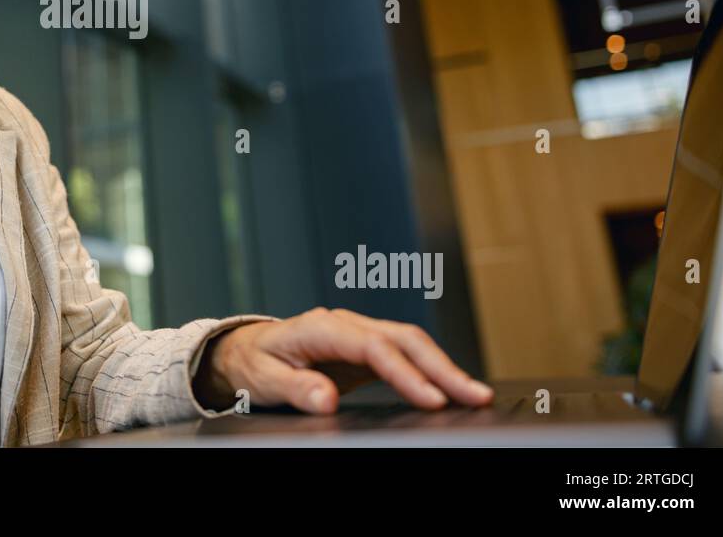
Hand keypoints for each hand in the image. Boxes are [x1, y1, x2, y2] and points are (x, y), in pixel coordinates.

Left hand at [193, 307, 492, 413]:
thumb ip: (295, 389)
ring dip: (444, 368)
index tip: (431, 398)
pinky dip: (432, 371)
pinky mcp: (367, 348)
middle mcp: (346, 324)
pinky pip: (405, 356)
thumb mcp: (264, 380)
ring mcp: (359, 333)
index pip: (374, 347)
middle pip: (403, 338)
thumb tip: (326, 399)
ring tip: (476, 394)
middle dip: (442, 367)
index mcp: (322, 327)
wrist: (247, 350)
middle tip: (475, 395)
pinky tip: (452, 390)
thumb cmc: (254, 363)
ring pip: (411, 343)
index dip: (406, 372)